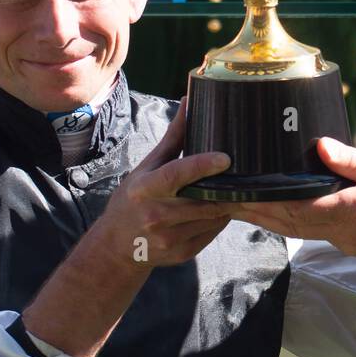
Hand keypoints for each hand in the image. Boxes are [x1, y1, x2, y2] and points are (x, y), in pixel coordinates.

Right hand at [93, 99, 234, 269]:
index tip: (226, 158)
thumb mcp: (147, 168)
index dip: (202, 165)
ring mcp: (168, 238)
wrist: (117, 246)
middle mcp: (155, 215)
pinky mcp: (181, 254)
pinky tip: (215, 211)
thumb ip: (173, 139)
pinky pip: (212, 233)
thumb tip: (189, 102)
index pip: (177, 175)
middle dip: (223, 188)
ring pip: (212, 217)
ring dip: (224, 204)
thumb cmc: (133, 199)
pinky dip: (218, 221)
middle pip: (203, 199)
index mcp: (145, 189)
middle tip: (239, 175)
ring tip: (228, 191)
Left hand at [232, 137, 355, 285]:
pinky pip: (313, 233)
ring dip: (267, 218)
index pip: (292, 207)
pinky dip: (290, 222)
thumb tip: (320, 146)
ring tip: (242, 204)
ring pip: (296, 231)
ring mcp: (346, 242)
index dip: (259, 202)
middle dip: (253, 211)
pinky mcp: (353, 246)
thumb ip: (353, 162)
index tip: (233, 193)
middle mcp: (341, 231)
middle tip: (223, 200)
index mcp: (348, 210)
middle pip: (285, 223)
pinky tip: (282, 211)